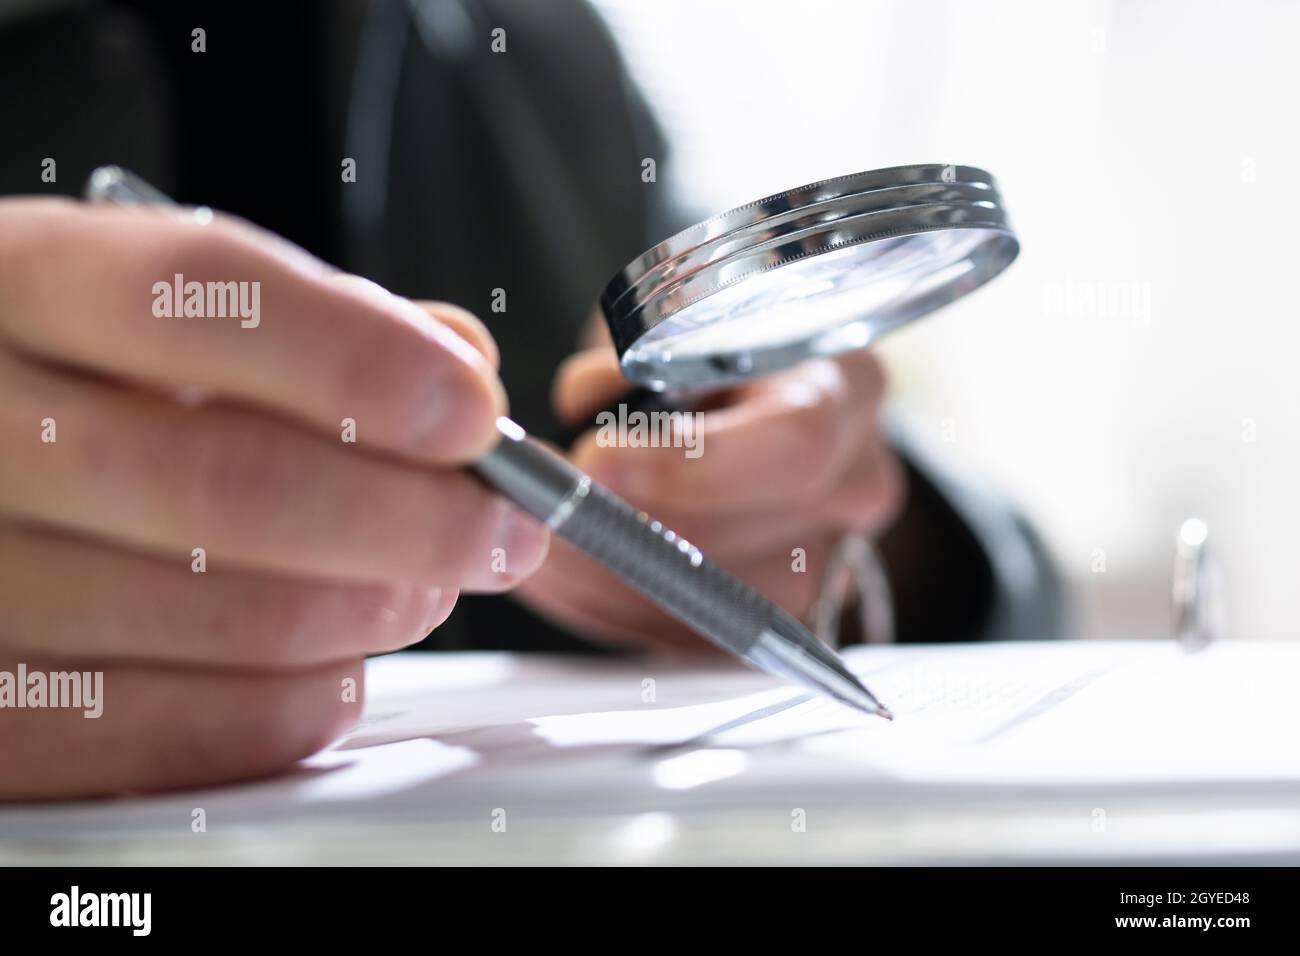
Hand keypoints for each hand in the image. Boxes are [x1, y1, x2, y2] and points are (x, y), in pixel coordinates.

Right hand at [0, 199, 547, 798]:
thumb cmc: (82, 383)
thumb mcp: (164, 310)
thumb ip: (321, 321)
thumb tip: (461, 369)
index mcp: (22, 283)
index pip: (198, 297)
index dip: (360, 359)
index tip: (474, 411)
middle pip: (234, 483)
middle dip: (416, 515)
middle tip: (502, 527)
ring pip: (233, 616)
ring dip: (378, 607)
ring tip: (423, 586)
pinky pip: (179, 734)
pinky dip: (300, 704)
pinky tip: (337, 665)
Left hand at [515, 344, 903, 648]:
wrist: (765, 408)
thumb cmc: (718, 353)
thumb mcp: (684, 320)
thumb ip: (640, 351)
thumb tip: (583, 399)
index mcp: (844, 391)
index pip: (794, 444)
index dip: (691, 462)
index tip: (597, 457)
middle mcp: (854, 486)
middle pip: (734, 536)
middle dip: (616, 524)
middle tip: (534, 499)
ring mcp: (827, 565)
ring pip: (700, 602)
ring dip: (595, 572)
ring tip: (528, 529)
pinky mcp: (777, 622)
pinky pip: (683, 638)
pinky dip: (603, 605)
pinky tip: (555, 567)